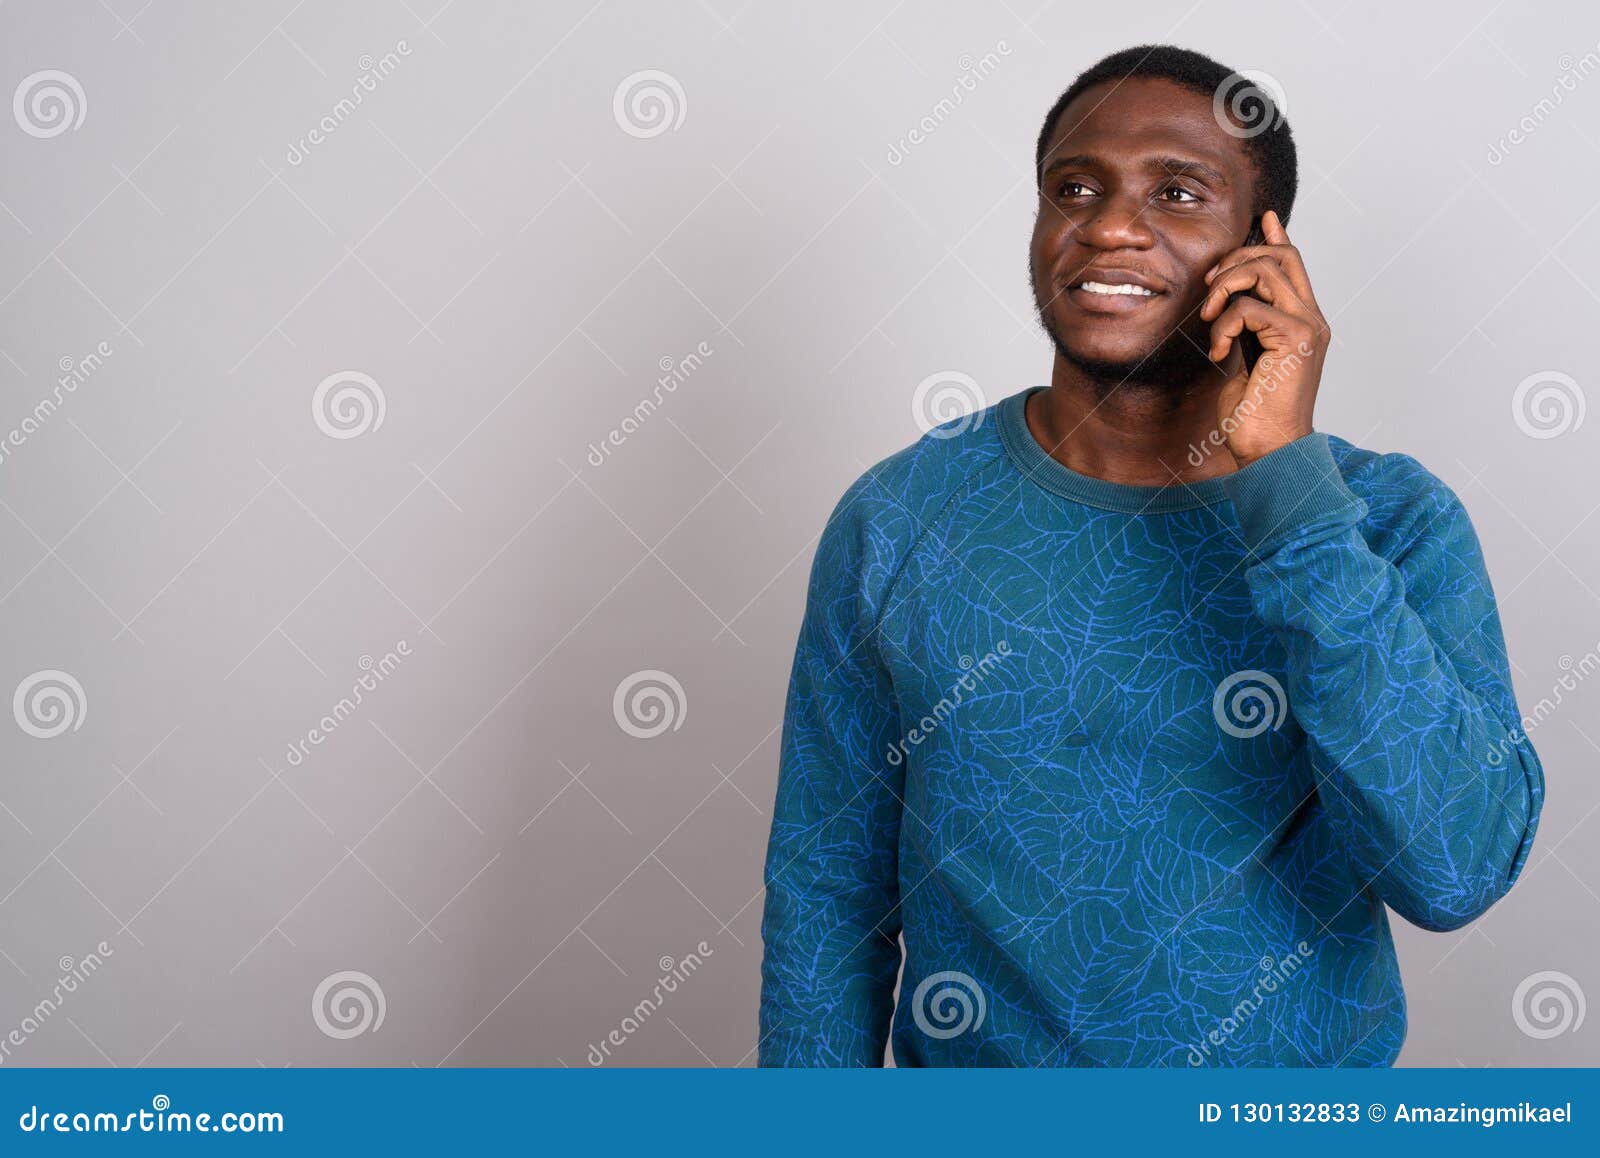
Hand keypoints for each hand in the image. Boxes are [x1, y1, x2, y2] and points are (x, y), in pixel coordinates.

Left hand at [1198, 209, 1330, 467]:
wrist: (1267, 450)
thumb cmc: (1251, 415)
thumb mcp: (1241, 360)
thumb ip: (1241, 328)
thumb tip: (1226, 305)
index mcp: (1300, 322)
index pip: (1293, 265)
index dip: (1277, 238)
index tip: (1263, 217)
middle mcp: (1311, 319)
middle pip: (1281, 256)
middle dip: (1236, 260)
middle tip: (1208, 290)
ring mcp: (1307, 327)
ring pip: (1266, 271)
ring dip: (1226, 287)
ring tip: (1209, 318)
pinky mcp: (1296, 339)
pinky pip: (1250, 308)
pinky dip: (1224, 326)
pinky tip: (1219, 352)